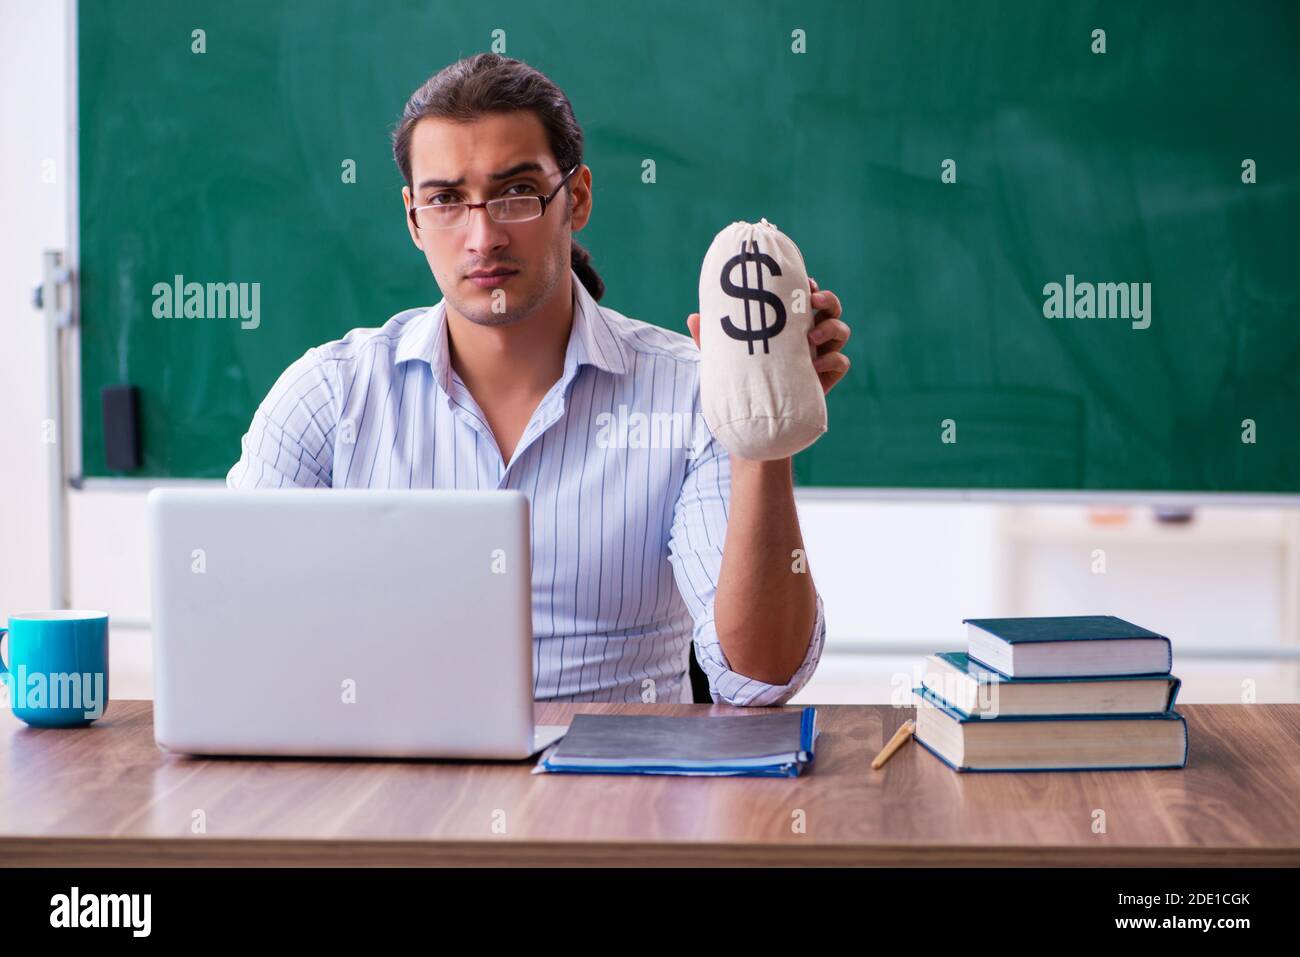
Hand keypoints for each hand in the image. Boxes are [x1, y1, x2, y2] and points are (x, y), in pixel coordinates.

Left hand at [686, 276, 849, 395]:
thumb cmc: (743, 380)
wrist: (758, 420)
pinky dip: (833, 360)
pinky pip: (842, 363)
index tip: (803, 282)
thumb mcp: (726, 358)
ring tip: (810, 338)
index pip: (808, 297)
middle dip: (828, 299)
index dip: (811, 286)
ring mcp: (822, 355)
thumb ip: (711, 339)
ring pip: (841, 331)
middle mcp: (810, 336)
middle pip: (831, 308)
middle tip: (813, 299)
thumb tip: (692, 317)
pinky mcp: (827, 377)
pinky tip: (815, 366)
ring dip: (831, 328)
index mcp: (790, 324)